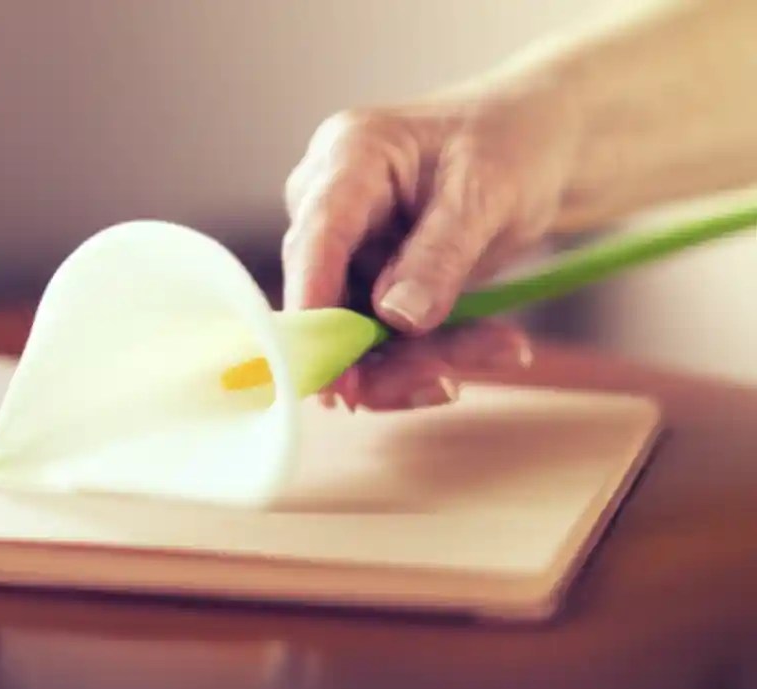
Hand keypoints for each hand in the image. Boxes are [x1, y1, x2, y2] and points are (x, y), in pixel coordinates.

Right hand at [282, 84, 580, 409]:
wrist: (538, 142)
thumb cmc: (512, 144)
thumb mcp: (488, 192)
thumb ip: (441, 254)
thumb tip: (396, 318)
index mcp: (349, 158)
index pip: (315, 239)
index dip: (313, 308)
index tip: (329, 374)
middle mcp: (330, 205)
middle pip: (328, 300)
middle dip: (383, 353)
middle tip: (447, 383)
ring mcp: (347, 248)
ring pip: (357, 332)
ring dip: (424, 359)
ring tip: (502, 351)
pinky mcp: (368, 282)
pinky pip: (389, 337)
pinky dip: (441, 351)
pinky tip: (497, 346)